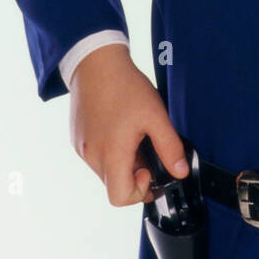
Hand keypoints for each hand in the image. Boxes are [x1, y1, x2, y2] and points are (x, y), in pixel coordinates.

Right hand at [68, 43, 188, 205]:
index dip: (139, 191)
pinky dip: (110, 152)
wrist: (95, 61)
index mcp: (110, 153)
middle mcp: (91, 155)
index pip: (120, 198)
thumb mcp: (156, 116)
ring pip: (105, 171)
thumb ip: (170, 147)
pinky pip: (95, 157)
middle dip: (134, 175)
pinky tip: (121, 129)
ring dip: (123, 163)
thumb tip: (180, 172)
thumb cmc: (125, 86)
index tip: (150, 170)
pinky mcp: (77, 138)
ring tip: (135, 137)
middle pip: (113, 185)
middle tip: (148, 151)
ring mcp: (81, 147)